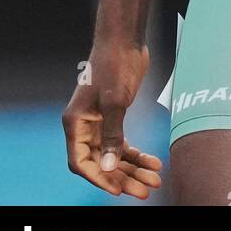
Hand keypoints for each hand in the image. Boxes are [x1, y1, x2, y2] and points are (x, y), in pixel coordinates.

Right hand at [62, 41, 161, 198]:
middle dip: (123, 177)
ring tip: (154, 179)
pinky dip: (137, 154)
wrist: (124, 40)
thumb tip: (108, 167)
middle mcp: (84, 126)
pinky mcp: (114, 118)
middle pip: (101, 163)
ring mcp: (99, 123)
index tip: (119, 189)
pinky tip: (153, 162)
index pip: (81, 162)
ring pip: (114, 155)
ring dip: (133, 169)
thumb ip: (111, 135)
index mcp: (75, 123)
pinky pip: (122, 143)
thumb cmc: (114, 64)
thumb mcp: (115, 101)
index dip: (99, 179)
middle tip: (145, 190)